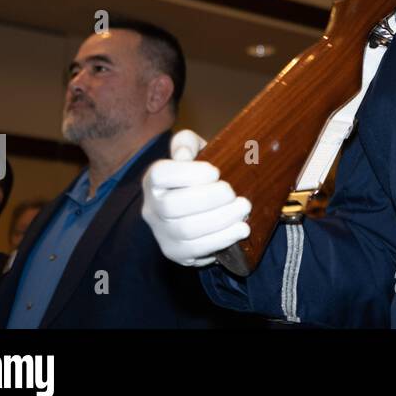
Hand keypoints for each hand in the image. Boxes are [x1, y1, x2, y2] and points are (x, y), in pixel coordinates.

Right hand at [142, 129, 250, 266]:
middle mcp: (151, 208)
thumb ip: (186, 142)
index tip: (216, 172)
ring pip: (186, 230)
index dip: (189, 173)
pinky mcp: (176, 253)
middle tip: (234, 194)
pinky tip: (241, 229)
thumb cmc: (199, 174)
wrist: (201, 206)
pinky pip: (196, 251)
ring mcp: (162, 233)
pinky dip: (222, 239)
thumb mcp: (194, 150)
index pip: (160, 175)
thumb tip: (183, 154)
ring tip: (244, 209)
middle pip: (172, 206)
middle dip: (209, 199)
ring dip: (220, 219)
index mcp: (154, 180)